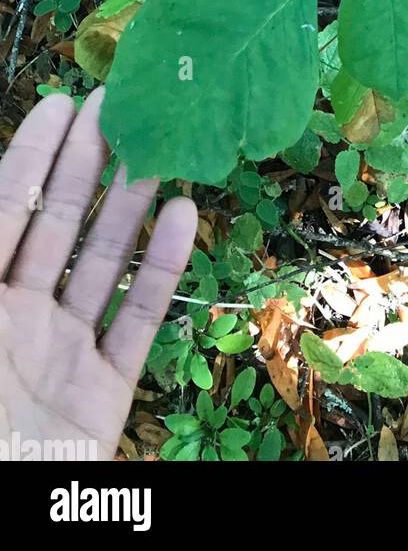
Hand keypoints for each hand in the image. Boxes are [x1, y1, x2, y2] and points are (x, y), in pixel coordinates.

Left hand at [0, 88, 196, 459]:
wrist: (3, 513)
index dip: (28, 158)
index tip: (61, 104)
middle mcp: (14, 320)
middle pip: (52, 228)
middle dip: (82, 165)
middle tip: (116, 105)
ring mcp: (60, 354)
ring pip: (101, 264)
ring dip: (130, 205)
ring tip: (160, 149)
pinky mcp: (102, 392)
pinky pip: (136, 321)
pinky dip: (162, 269)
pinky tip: (183, 217)